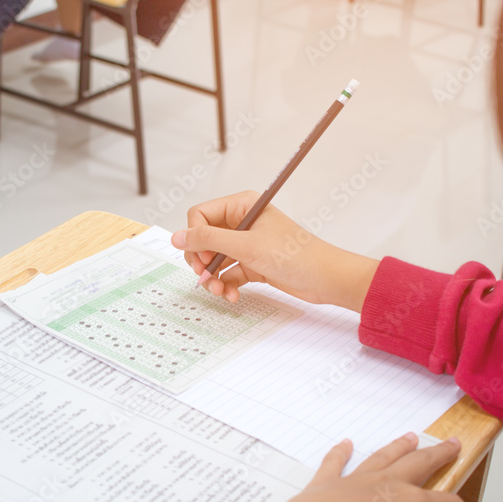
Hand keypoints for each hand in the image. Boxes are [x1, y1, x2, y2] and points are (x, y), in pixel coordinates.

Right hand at [170, 191, 378, 310]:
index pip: (200, 215)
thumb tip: (176, 237)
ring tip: (219, 291)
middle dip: (201, 261)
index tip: (201, 257)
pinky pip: (227, 273)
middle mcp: (241, 222)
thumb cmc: (295, 254)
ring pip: (213, 259)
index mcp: (241, 205)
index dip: (195, 237)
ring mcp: (246, 244)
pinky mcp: (252, 263)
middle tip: (204, 276)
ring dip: (212, 277)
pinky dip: (226, 285)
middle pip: (203, 239)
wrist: (326, 279)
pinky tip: (232, 296)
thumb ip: (208, 240)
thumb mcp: (246, 246)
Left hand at [274, 433, 473, 501]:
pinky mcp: (324, 485)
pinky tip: (345, 444)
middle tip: (452, 445)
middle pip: (419, 464)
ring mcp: (354, 481)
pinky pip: (335, 463)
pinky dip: (341, 452)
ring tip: (411, 438)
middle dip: (438, 455)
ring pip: (382, 458)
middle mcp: (384, 485)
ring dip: (398, 448)